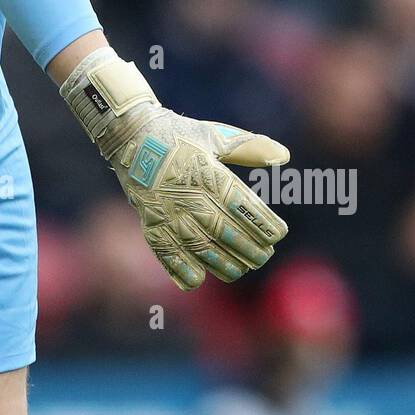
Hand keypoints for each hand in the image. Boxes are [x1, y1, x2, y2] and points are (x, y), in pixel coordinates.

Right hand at [60, 47, 289, 290]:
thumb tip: (284, 156)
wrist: (130, 136)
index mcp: (205, 171)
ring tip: (239, 270)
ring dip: (222, 263)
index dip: (262, 222)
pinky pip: (165, 252)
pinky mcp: (149, 222)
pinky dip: (180, 268)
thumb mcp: (214, 136)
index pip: (241, 204)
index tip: (278, 233)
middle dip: (248, 248)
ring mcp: (166, 211)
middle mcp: (186, 194)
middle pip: (223, 230)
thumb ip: (249, 147)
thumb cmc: (179, 135)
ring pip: (199, 246)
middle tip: (263, 256)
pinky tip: (197, 279)